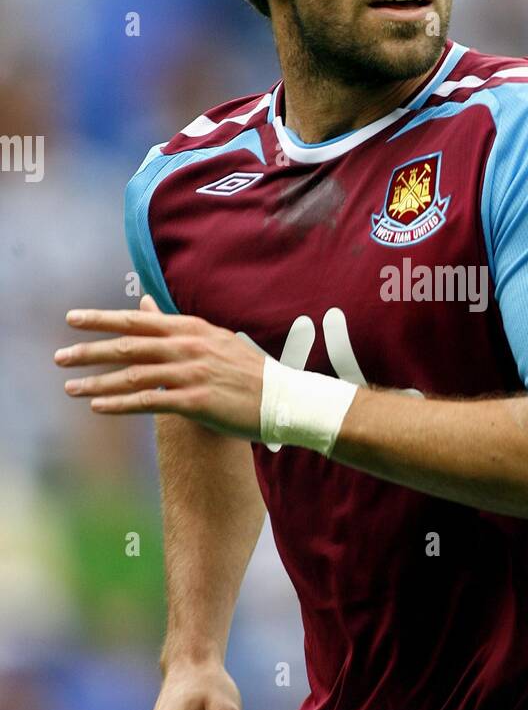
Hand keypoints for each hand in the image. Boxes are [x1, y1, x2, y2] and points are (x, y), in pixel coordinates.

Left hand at [54, 295, 264, 437]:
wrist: (285, 399)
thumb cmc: (247, 371)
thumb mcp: (212, 338)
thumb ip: (174, 324)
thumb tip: (143, 303)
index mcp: (190, 328)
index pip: (137, 319)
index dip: (101, 318)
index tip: (71, 318)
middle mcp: (188, 346)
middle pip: (128, 344)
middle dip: (89, 351)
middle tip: (59, 357)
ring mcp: (192, 373)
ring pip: (132, 375)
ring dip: (97, 382)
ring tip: (70, 387)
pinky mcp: (196, 401)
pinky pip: (149, 401)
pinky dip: (120, 404)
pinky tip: (99, 407)